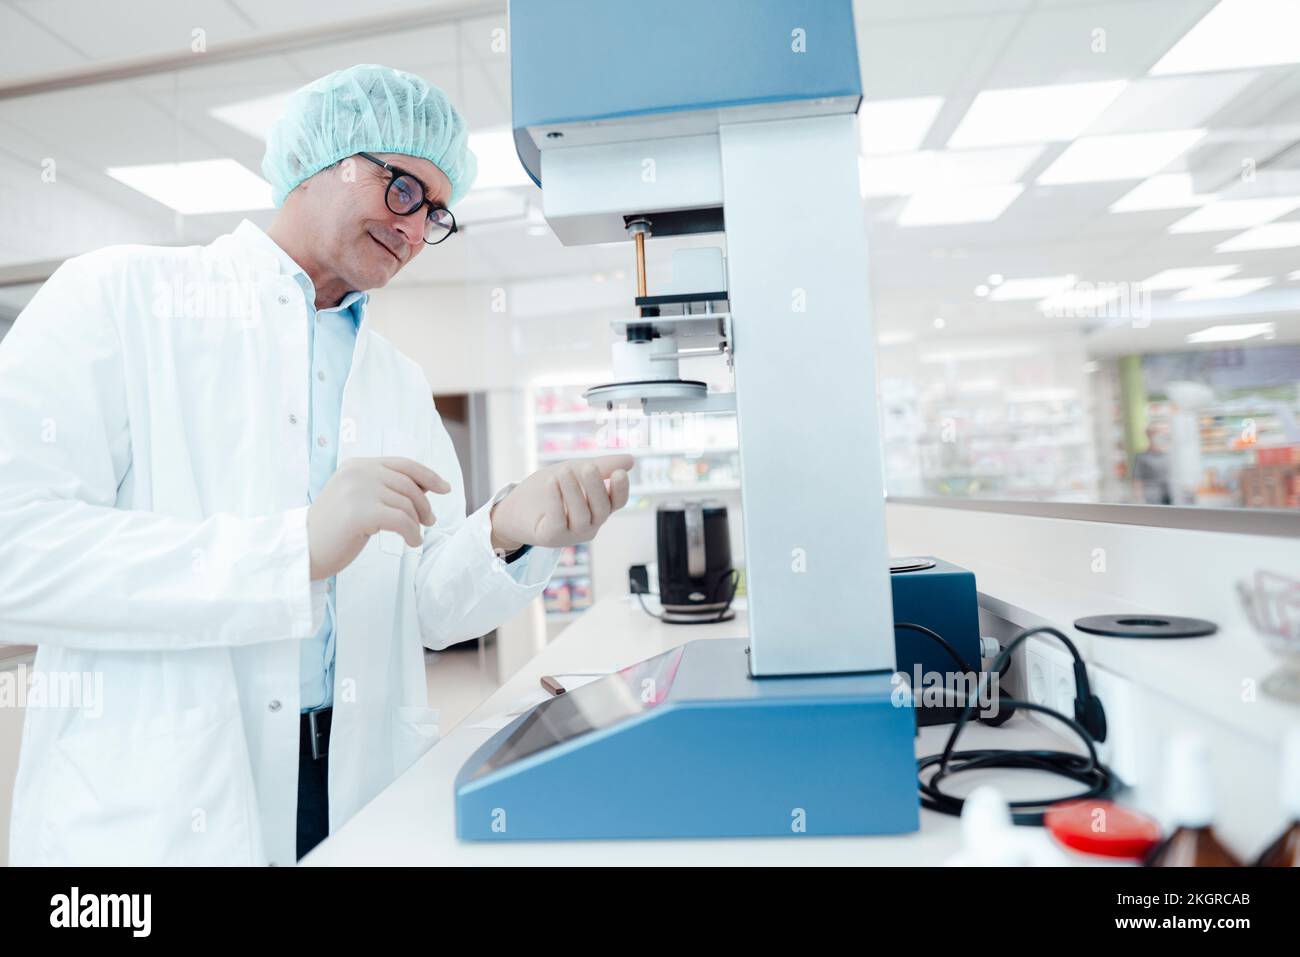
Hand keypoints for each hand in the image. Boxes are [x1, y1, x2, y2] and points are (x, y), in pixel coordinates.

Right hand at [307, 457, 450, 579]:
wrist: (305, 549)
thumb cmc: (335, 528)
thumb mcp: (359, 498)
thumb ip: (386, 488)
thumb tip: (427, 486)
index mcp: (357, 465)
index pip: (403, 464)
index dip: (428, 475)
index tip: (444, 487)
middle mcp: (358, 472)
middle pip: (408, 484)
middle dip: (424, 504)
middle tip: (429, 521)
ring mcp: (358, 490)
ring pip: (406, 504)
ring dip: (416, 523)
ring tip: (414, 535)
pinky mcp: (361, 512)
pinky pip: (401, 521)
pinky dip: (412, 533)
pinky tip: (411, 542)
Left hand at [489, 454, 632, 550]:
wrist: (514, 507)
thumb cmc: (548, 489)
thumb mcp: (575, 471)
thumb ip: (601, 467)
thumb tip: (631, 460)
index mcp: (598, 508)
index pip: (617, 502)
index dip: (621, 489)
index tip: (619, 473)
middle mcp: (590, 524)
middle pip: (601, 509)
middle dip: (595, 487)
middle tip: (588, 467)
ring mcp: (572, 534)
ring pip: (582, 516)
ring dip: (573, 492)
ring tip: (564, 471)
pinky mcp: (552, 538)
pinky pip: (558, 520)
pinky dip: (556, 500)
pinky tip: (551, 483)